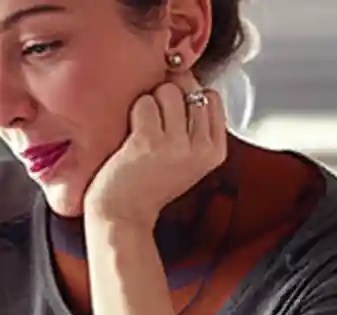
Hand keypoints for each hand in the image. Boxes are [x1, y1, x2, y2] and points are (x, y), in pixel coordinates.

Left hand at [83, 72, 228, 228]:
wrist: (122, 216)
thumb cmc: (148, 186)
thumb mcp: (187, 160)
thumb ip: (195, 126)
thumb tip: (185, 75)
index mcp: (215, 151)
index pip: (211, 97)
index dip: (189, 93)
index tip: (173, 108)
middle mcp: (199, 148)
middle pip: (189, 89)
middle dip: (168, 97)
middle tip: (153, 123)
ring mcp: (174, 145)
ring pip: (167, 91)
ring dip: (150, 103)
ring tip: (142, 130)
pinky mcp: (147, 142)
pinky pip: (144, 103)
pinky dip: (134, 112)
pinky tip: (131, 134)